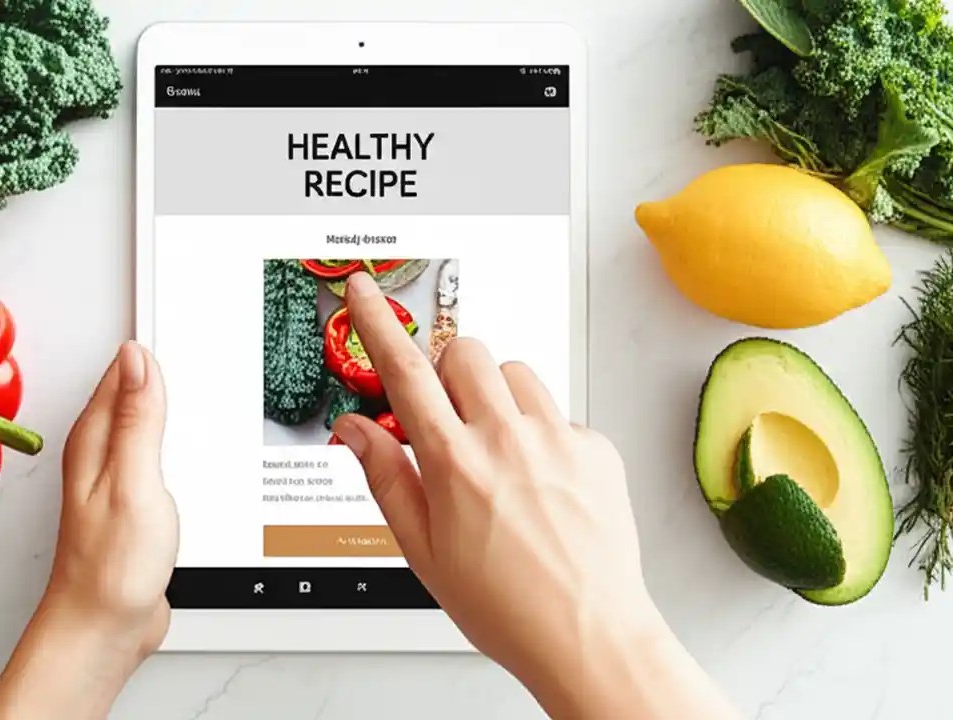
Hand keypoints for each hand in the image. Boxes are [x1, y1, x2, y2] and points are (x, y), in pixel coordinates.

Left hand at [0, 341, 176, 718]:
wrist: (103, 626)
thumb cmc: (110, 565)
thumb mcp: (134, 480)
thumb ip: (139, 419)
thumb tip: (137, 358)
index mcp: (95, 439)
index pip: (122, 372)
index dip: (149, 346)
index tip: (176, 313)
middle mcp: (99, 454)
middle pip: (130, 393)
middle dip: (157, 366)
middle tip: (188, 332)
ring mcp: (115, 479)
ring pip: (142, 424)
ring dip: (164, 403)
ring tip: (187, 375)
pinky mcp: (132, 504)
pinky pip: (152, 457)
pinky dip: (170, 442)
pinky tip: (184, 443)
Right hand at [331, 273, 735, 719]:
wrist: (589, 634)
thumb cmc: (507, 606)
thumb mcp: (423, 549)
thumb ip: (387, 477)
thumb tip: (355, 430)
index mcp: (454, 464)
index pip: (405, 371)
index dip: (378, 324)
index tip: (363, 292)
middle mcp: (507, 439)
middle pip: (465, 352)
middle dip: (447, 370)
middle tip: (448, 414)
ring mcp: (558, 438)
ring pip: (515, 372)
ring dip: (496, 395)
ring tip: (498, 450)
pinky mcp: (597, 448)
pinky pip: (559, 411)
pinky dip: (543, 431)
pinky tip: (541, 480)